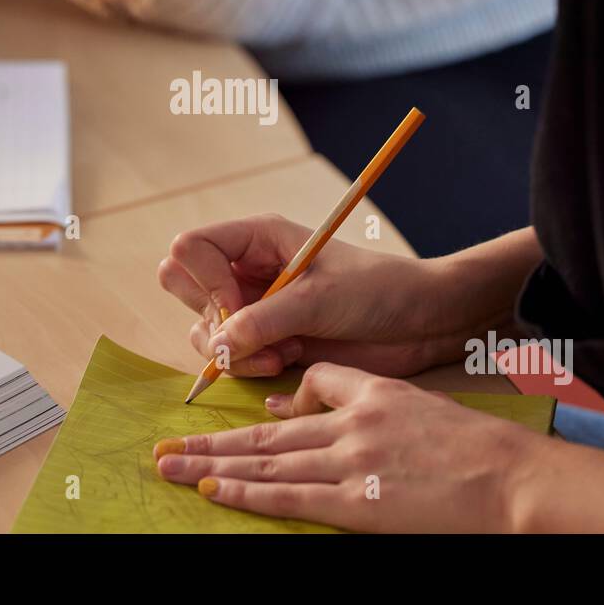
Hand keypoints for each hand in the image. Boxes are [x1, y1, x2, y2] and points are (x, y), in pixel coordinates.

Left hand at [154, 362, 536, 531]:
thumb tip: (319, 408)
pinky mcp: (358, 503)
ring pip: (267, 461)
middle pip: (267, 430)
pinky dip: (247, 493)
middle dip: (212, 441)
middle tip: (167, 446)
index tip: (259, 419)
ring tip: (170, 469)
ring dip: (213, 466)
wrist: (511, 478)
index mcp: (371, 393)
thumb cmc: (475, 447)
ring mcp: (351, 463)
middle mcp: (351, 423)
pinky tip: (214, 490)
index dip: (282, 403)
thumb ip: (369, 399)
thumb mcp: (420, 402)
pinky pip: (289, 496)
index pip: (312, 384)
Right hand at [159, 213, 477, 378]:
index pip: (191, 248)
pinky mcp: (265, 341)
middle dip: (209, 318)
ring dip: (233, 350)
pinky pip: (228, 357)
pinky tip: (287, 362)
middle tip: (248, 331)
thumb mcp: (320, 298)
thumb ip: (264, 320)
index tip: (240, 306)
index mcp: (257, 238)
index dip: (206, 281)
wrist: (421, 323)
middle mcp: (247, 269)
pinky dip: (248, 366)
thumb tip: (218, 347)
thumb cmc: (378, 290)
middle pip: (182, 286)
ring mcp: (253, 306)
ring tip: (281, 355)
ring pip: (202, 329)